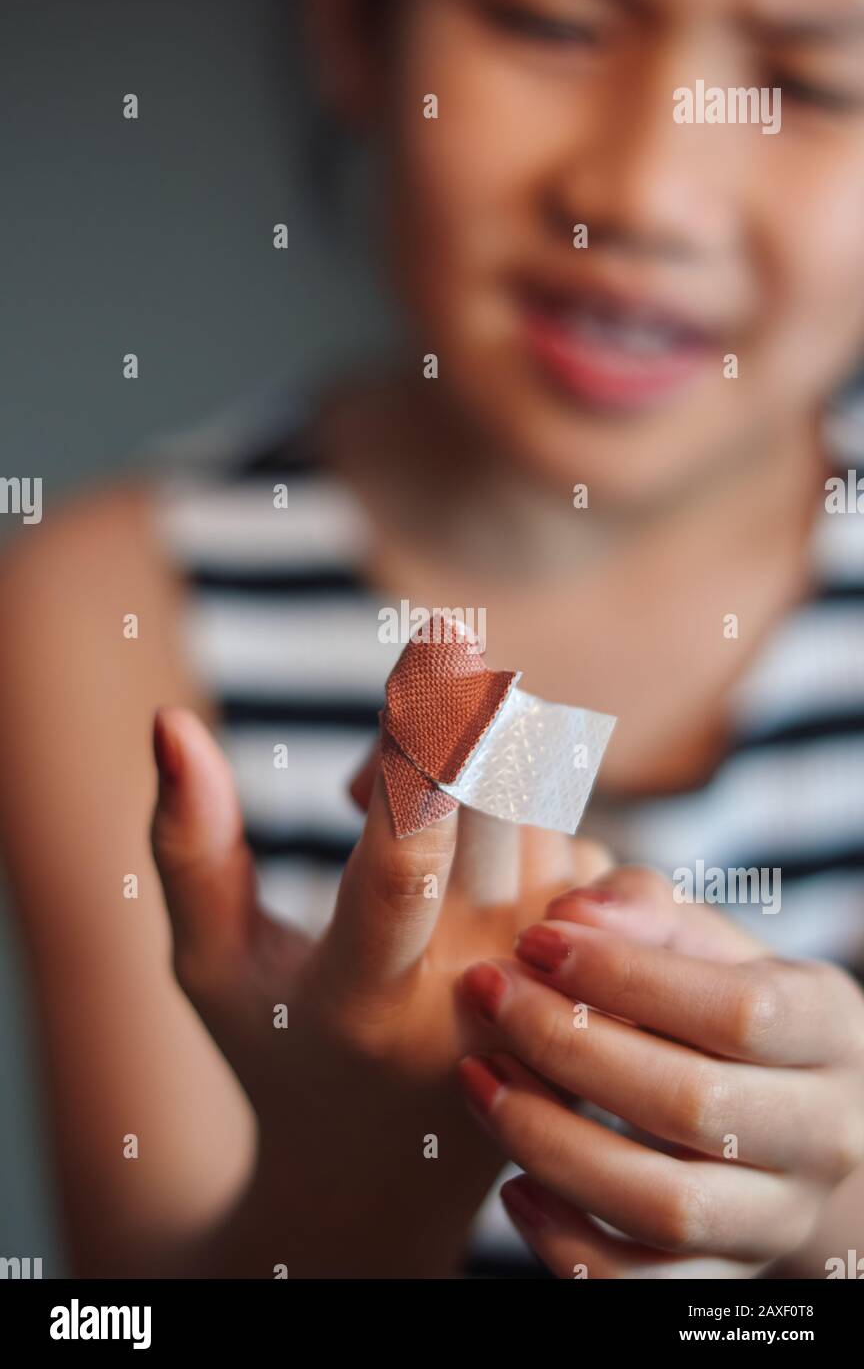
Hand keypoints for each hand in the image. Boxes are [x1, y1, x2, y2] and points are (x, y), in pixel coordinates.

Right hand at [150, 707, 608, 1275]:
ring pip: (548, 815)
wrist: (389, 1171)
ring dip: (478, 774)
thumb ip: (190, 848)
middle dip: (472, 714)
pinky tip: (483, 866)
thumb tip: (170, 722)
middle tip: (431, 676)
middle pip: (511, 810)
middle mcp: (474, 996)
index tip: (440, 637)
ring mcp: (548, 991)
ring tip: (408, 811)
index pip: (402, 863)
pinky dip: (528, 830)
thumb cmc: (274, 1051)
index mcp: (363, 1000)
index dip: (420, 747)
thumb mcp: (210, 967)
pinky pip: (589, 852)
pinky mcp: (595, 983)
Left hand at [456, 868, 863, 1277]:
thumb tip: (572, 915)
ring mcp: (777, 1217)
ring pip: (664, 1206)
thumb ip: (643, 911)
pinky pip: (643, 1286)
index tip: (532, 939)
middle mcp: (823, 1134)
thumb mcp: (705, 941)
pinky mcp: (724, 1277)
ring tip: (477, 1078)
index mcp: (828, 1031)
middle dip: (565, 1045)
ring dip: (550, 1141)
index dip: (624, 974)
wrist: (785, 1108)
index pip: (737, 1012)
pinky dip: (568, 1244)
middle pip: (690, 1107)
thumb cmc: (725, 998)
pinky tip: (512, 1186)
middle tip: (487, 993)